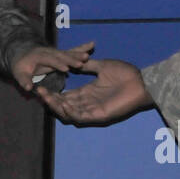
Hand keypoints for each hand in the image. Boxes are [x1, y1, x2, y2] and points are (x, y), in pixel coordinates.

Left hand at [11, 41, 94, 90]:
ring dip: (78, 53)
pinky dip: (82, 48)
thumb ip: (23, 80)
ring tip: (88, 56)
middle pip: (61, 55)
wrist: (22, 55)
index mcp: (39, 56)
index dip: (57, 64)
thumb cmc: (21, 66)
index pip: (49, 60)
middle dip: (71, 59)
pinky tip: (92, 44)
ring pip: (68, 52)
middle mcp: (49, 52)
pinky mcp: (61, 54)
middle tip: (82, 62)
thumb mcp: (19, 73)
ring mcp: (56, 52)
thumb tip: (28, 87)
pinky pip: (72, 50)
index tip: (66, 69)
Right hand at [34, 58, 151, 125]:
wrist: (140, 81)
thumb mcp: (102, 66)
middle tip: (39, 93)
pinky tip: (62, 102)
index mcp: (88, 92)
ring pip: (69, 112)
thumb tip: (74, 61)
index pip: (67, 96)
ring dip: (57, 106)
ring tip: (46, 97)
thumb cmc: (125, 73)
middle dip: (51, 100)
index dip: (54, 94)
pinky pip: (81, 117)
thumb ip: (88, 66)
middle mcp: (88, 102)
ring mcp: (93, 110)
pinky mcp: (99, 115)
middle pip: (65, 105)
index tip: (42, 87)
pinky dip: (70, 111)